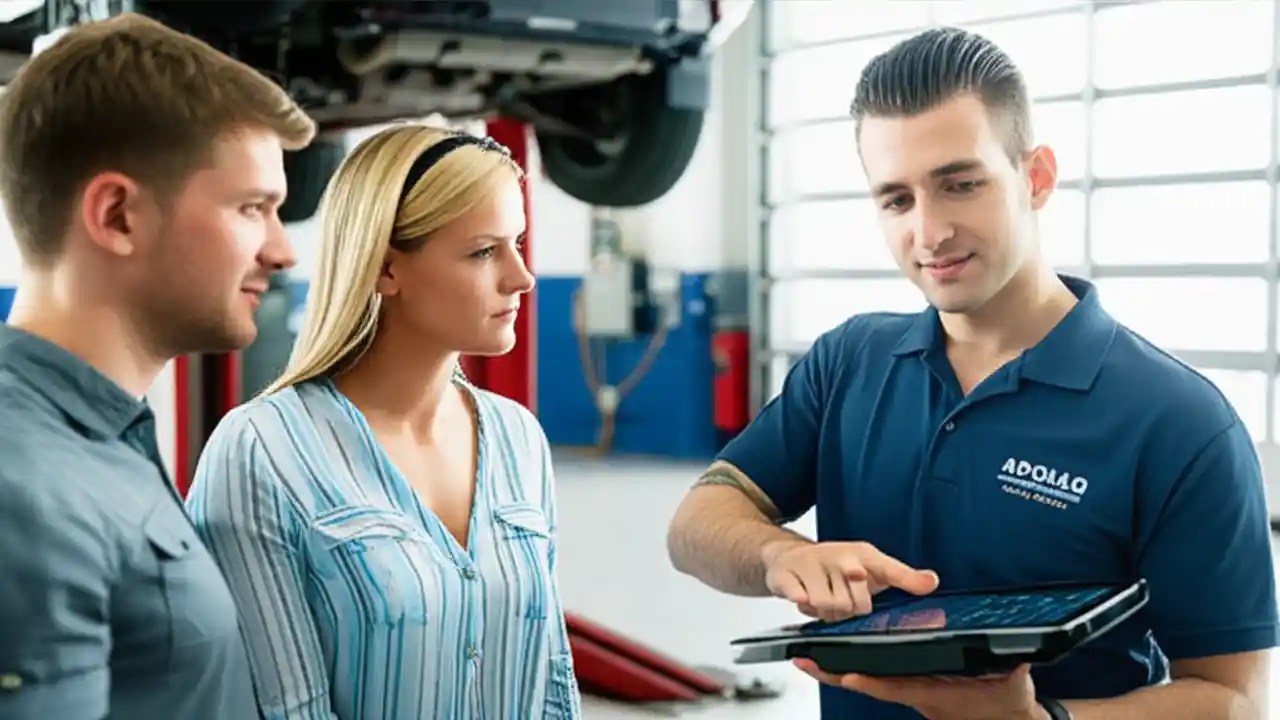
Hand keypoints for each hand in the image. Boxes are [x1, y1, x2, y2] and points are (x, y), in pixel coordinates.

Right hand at [760, 540, 938, 621]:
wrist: (792, 555)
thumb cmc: (838, 565)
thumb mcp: (874, 568)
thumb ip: (903, 577)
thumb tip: (933, 581)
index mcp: (862, 555)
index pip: (884, 569)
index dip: (897, 579)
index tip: (895, 582)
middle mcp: (838, 556)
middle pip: (852, 605)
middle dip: (846, 611)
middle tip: (841, 601)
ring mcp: (810, 564)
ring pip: (826, 607)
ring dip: (824, 612)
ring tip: (823, 600)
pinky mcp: (787, 574)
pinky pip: (798, 600)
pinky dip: (802, 605)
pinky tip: (803, 598)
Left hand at [793, 660, 1047, 719]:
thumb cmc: (1006, 703)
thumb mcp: (1013, 684)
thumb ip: (1011, 668)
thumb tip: (1015, 657)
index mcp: (934, 693)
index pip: (897, 687)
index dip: (872, 683)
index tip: (849, 675)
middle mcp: (915, 693)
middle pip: (868, 683)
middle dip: (834, 674)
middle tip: (803, 660)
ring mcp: (910, 691)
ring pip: (868, 680)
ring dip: (837, 671)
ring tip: (807, 656)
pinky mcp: (911, 687)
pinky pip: (877, 677)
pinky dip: (855, 668)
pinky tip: (837, 658)